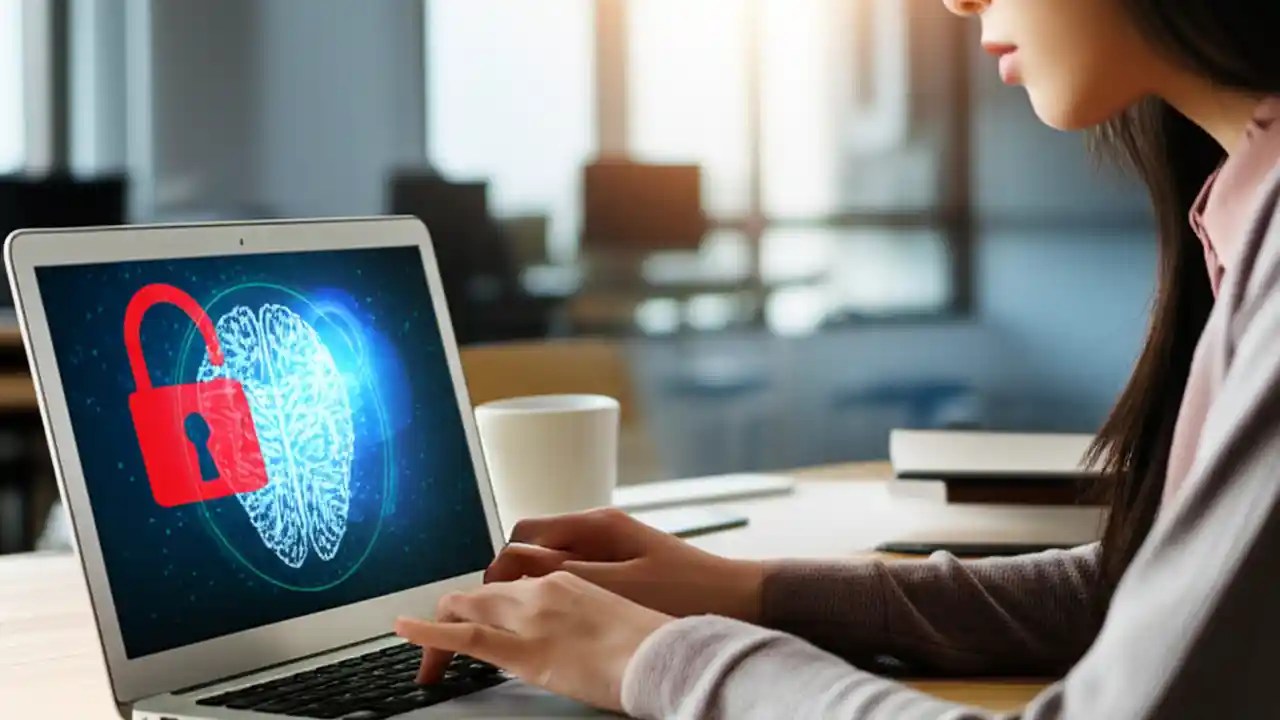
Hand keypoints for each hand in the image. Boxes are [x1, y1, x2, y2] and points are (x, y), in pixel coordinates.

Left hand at [396, 571, 672, 712]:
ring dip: (441, 626)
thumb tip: (568, 629)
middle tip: (438, 637)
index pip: (510, 584)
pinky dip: (431, 633)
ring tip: (422, 646)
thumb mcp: (614, 614)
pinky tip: (408, 632)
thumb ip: (581, 612)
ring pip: (469, 608)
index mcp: (567, 579)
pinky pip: (466, 637)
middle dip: (455, 613)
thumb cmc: (653, 641)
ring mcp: (531, 617)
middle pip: (482, 592)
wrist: (668, 656)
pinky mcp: (525, 650)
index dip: (485, 602)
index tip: (476, 618)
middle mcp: (543, 590)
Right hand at [487, 507, 763, 621]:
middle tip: (501, 615)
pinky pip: (575, 572)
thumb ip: (565, 573)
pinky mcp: (624, 564)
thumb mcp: (617, 585)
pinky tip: (564, 617)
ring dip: (534, 585)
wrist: (741, 598)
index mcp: (595, 525)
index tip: (486, 601)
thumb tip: (515, 567)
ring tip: (527, 620)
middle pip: (533, 546)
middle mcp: (599, 528)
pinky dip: (559, 590)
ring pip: (552, 560)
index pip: (524, 537)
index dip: (499, 570)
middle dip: (511, 578)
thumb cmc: (686, 593)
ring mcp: (611, 545)